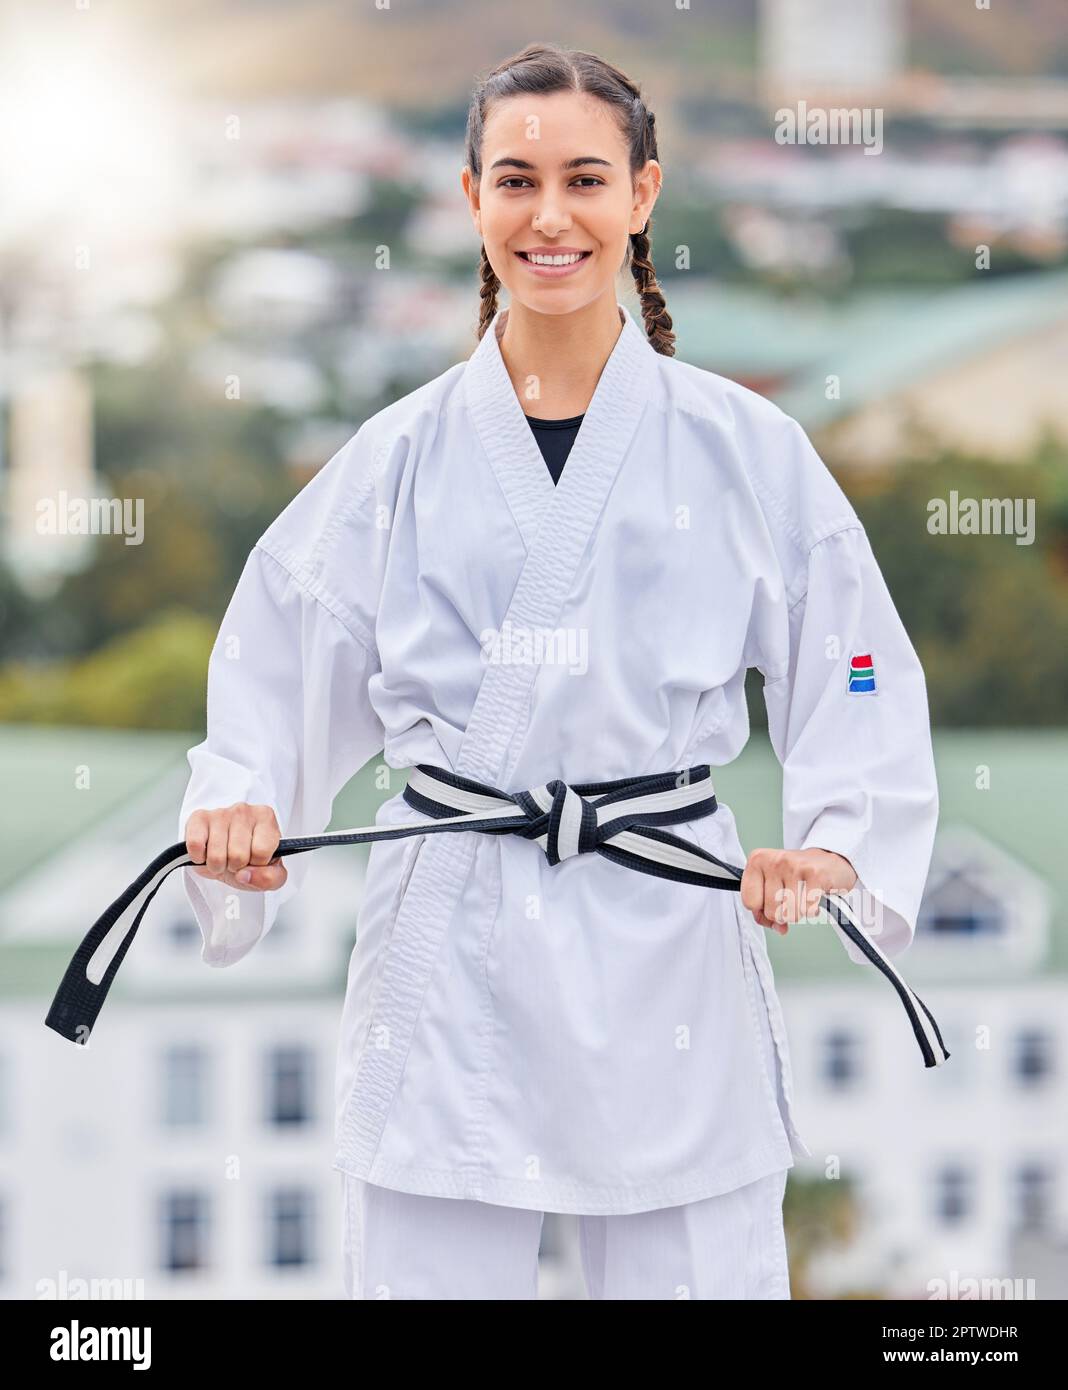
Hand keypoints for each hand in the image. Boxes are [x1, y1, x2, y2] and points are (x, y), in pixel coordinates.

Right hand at [184, 803, 287, 892]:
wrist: (227, 854)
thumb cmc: (250, 858)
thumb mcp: (271, 874)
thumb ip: (269, 879)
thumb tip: (245, 875)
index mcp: (266, 819)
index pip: (262, 851)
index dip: (256, 864)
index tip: (254, 860)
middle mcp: (244, 811)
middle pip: (238, 855)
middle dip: (235, 867)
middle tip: (235, 860)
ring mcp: (220, 813)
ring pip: (216, 855)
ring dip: (217, 865)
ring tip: (222, 857)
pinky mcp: (199, 818)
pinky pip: (195, 845)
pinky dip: (199, 858)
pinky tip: (206, 852)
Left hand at [740, 847, 857, 934]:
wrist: (828, 860)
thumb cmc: (797, 874)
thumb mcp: (773, 886)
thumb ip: (765, 909)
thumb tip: (776, 927)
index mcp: (757, 860)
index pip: (749, 902)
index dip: (761, 911)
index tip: (771, 904)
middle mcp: (773, 860)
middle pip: (770, 910)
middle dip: (782, 914)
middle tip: (791, 900)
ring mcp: (794, 865)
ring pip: (789, 912)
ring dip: (798, 913)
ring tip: (802, 898)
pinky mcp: (814, 874)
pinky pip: (807, 909)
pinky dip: (812, 910)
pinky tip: (813, 897)